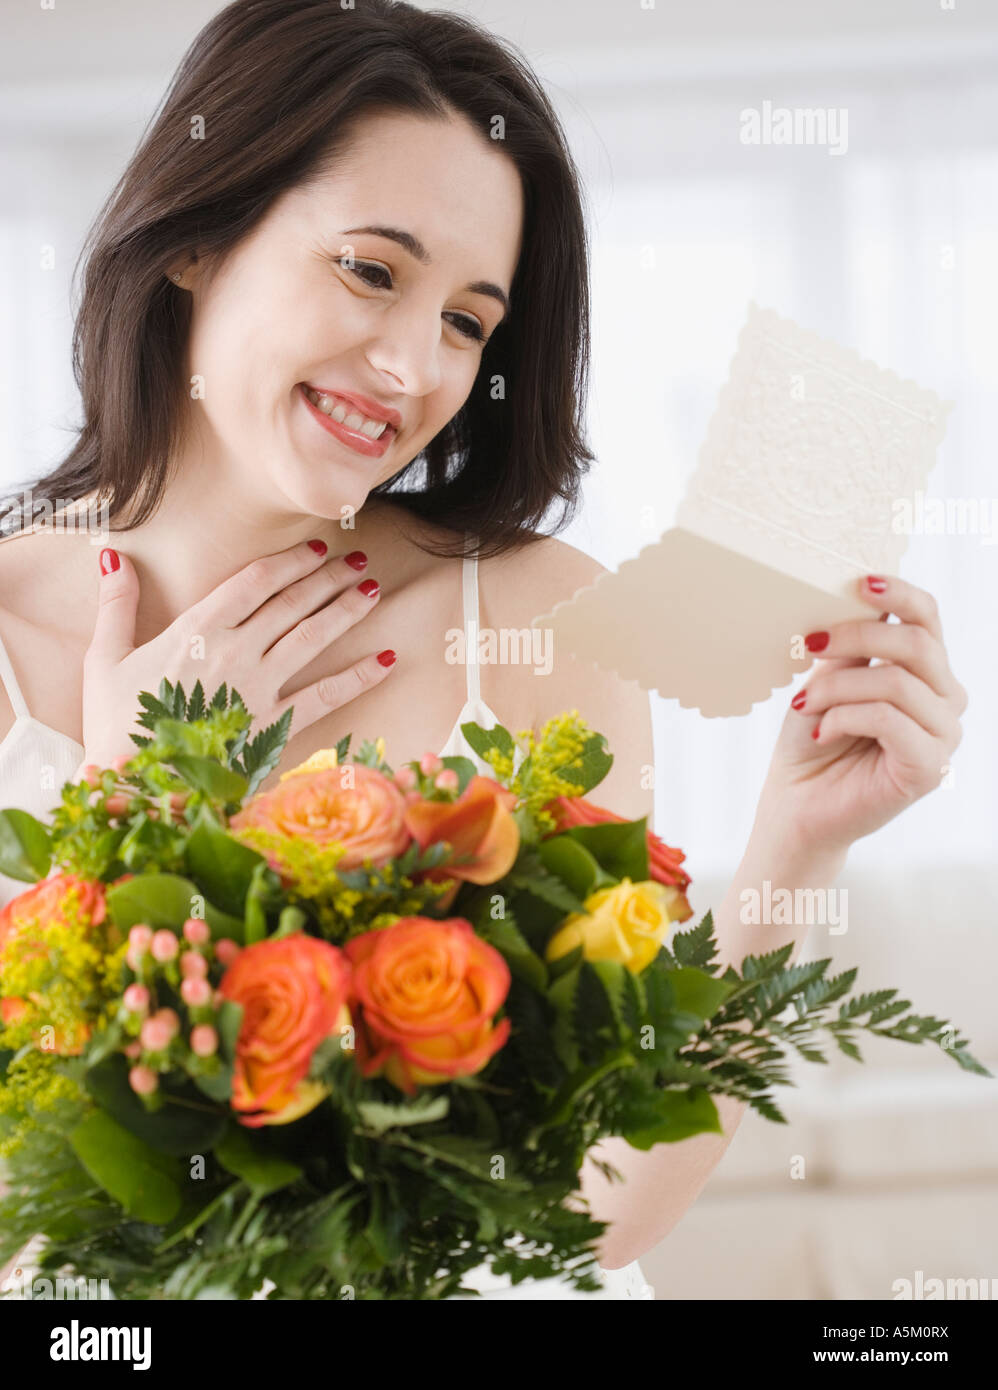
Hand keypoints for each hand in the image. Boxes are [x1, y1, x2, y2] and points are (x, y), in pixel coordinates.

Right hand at [82, 539, 392, 767]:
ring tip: (373, 589)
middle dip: (328, 577)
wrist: (136, 788)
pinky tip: (386, 659)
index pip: (254, 581)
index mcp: (196, 631)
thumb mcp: (106, 659)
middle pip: (292, 603)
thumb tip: (113, 555)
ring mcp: (258, 689)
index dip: (289, 560)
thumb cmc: (116, 727)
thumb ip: (116, 605)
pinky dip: (359, 677)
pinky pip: (326, 696)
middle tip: (358, 557)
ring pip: (313, 638)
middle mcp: (235, 653)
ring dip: (347, 610)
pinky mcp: (274, 727)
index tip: (316, 547)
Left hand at [755, 574, 967, 859]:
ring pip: (896, 682)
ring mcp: (944, 735)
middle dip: (855, 637)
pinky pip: (889, 720)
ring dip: (837, 687)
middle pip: (916, 643)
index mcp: (926, 671)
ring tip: (804, 704)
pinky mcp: (930, 767)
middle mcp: (945, 699)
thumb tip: (857, 598)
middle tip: (809, 644)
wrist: (797, 805)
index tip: (858, 582)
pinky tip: (822, 732)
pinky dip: (845, 718)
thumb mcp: (827, 680)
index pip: (928, 617)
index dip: (899, 593)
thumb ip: (850, 647)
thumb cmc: (812, 740)